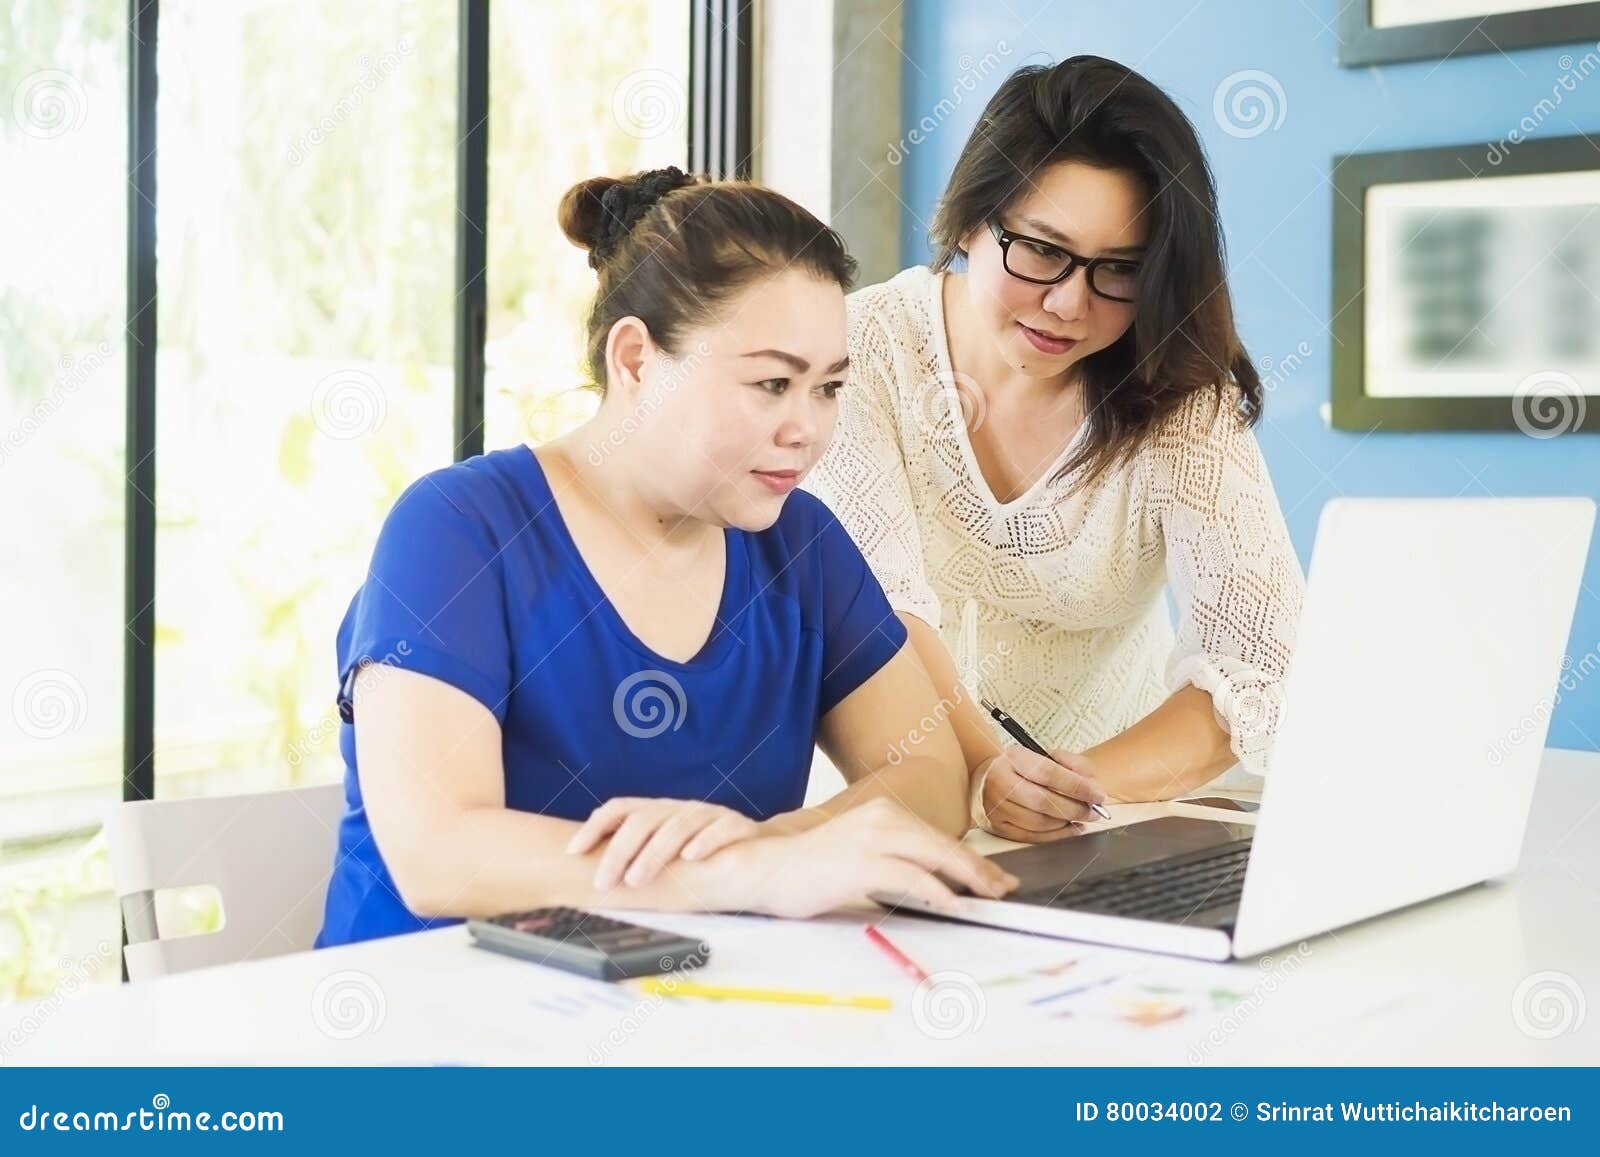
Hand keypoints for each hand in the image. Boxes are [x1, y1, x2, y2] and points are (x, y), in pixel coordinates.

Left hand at [566, 797, 760, 889]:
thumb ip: (632, 856)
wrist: (755, 853)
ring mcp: (708, 814)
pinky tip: (691, 857)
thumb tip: (583, 876)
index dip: (594, 827)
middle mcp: (678, 809)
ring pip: (677, 826)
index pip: (619, 808)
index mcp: (656, 812)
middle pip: (644, 820)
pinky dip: (705, 841)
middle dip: (620, 852)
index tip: (573, 852)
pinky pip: (720, 828)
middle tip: (605, 882)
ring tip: (637, 879)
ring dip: (654, 853)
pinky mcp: (736, 825)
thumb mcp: (662, 852)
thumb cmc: (698, 857)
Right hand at [726, 798, 1018, 918]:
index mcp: (881, 812)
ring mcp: (871, 838)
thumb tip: (931, 880)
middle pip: (944, 844)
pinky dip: (937, 891)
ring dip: (967, 878)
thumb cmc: (809, 867)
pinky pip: (911, 877)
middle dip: (978, 869)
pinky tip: (953, 905)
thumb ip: (892, 859)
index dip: (969, 859)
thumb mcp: (858, 854)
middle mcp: (880, 817)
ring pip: (935, 855)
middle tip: (1002, 889)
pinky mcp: (861, 862)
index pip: (937, 836)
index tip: (993, 877)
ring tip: (988, 897)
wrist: (765, 868)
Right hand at [977, 746, 1106, 843]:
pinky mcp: (997, 826)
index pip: (1049, 773)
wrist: (988, 776)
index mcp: (1014, 758)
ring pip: (1038, 822)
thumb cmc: (1023, 767)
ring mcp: (995, 806)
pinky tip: (1069, 829)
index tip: (1098, 795)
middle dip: (1075, 809)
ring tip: (1081, 819)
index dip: (1077, 787)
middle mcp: (1000, 781)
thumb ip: (1073, 764)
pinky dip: (1055, 836)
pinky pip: (1030, 837)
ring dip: (1066, 823)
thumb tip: (1092, 787)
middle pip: (1042, 801)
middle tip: (1094, 812)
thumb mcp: (1047, 755)